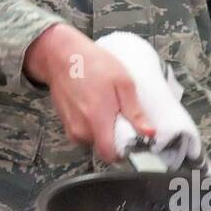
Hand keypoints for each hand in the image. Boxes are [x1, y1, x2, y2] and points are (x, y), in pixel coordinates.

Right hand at [23, 24, 153, 162]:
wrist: (62, 55)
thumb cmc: (92, 64)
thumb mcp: (123, 82)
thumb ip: (135, 111)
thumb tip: (149, 132)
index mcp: (97, 120)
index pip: (110, 155)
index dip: (124, 151)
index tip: (132, 138)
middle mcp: (81, 128)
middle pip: (103, 148)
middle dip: (114, 137)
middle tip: (119, 115)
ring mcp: (70, 127)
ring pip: (93, 140)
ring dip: (102, 129)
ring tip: (105, 106)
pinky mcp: (65, 122)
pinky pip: (83, 132)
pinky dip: (90, 124)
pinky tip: (94, 104)